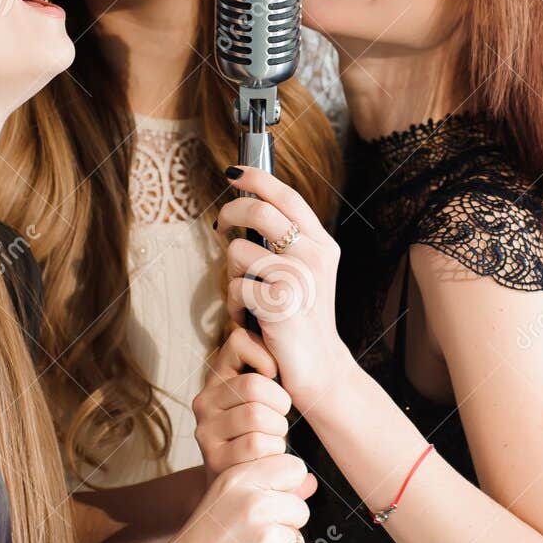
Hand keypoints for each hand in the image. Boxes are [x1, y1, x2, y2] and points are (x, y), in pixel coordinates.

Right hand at [144, 453, 314, 542]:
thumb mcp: (224, 504)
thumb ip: (266, 489)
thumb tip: (310, 483)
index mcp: (238, 479)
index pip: (294, 467)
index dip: (286, 489)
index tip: (265, 503)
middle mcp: (253, 500)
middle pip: (300, 506)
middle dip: (283, 525)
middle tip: (248, 537)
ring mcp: (264, 531)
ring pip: (298, 537)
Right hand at [193, 327, 293, 484]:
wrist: (241, 485)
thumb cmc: (263, 432)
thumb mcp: (266, 397)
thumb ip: (273, 369)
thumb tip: (292, 345)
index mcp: (217, 377)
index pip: (240, 341)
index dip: (268, 357)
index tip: (276, 377)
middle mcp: (204, 400)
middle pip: (254, 385)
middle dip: (281, 403)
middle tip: (281, 417)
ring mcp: (205, 430)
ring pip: (256, 415)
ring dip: (278, 430)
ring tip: (275, 438)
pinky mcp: (212, 458)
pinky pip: (256, 444)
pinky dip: (274, 451)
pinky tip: (270, 456)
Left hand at [215, 165, 352, 409]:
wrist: (319, 369)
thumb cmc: (303, 322)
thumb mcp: (306, 275)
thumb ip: (287, 245)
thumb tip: (245, 211)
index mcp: (322, 244)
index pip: (287, 196)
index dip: (257, 178)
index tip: (234, 173)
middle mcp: (314, 255)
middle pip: (259, 209)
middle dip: (230, 213)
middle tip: (221, 226)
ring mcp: (298, 277)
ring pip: (238, 250)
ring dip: (230, 273)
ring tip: (244, 296)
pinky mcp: (279, 301)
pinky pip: (235, 286)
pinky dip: (233, 305)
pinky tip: (248, 319)